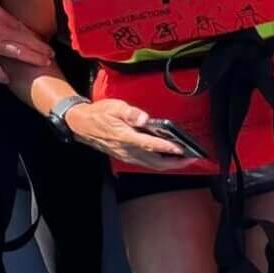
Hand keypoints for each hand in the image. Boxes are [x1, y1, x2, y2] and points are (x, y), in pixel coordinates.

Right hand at [0, 0, 53, 83]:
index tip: (45, 41)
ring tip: (43, 65)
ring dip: (31, 60)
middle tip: (51, 56)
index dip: (36, 37)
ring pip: (17, 55)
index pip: (25, 29)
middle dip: (41, 51)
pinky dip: (1, 76)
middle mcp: (0, 34)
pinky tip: (7, 80)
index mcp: (2, 18)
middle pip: (26, 44)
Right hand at [63, 99, 195, 169]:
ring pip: (152, 165)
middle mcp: (127, 149)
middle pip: (155, 161)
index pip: (149, 144)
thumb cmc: (99, 114)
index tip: (181, 148)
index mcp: (125, 137)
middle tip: (192, 158)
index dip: (166, 147)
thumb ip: (130, 113)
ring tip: (185, 160)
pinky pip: (146, 164)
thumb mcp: (114, 107)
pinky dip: (159, 163)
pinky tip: (168, 158)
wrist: (81, 125)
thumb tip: (144, 117)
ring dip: (169, 164)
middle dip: (175, 162)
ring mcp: (127, 155)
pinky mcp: (126, 157)